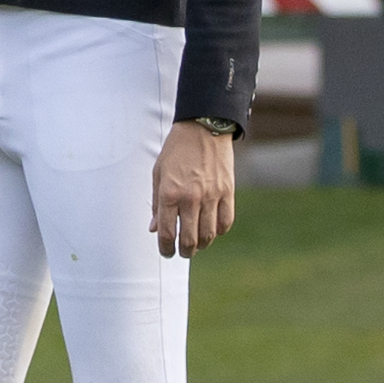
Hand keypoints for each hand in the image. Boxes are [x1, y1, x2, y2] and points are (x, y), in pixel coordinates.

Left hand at [151, 123, 236, 258]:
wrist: (202, 129)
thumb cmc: (176, 151)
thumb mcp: (158, 174)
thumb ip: (157, 203)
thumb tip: (155, 229)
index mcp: (169, 193)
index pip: (167, 232)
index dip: (166, 248)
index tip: (166, 253)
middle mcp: (191, 198)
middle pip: (190, 238)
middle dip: (185, 251)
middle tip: (182, 253)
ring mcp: (211, 196)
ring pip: (209, 234)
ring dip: (202, 244)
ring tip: (196, 245)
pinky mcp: (228, 193)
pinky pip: (225, 222)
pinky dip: (219, 231)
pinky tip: (212, 231)